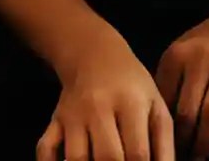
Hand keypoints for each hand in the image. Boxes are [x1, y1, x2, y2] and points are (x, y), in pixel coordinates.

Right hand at [38, 24, 174, 160]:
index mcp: (131, 104)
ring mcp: (73, 116)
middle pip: (106, 157)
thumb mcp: (156, 105)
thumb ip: (163, 141)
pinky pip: (45, 151)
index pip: (137, 152)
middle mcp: (99, 109)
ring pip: (75, 158)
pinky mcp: (53, 122)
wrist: (95, 57)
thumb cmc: (133, 86)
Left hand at [155, 14, 208, 159]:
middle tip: (186, 156)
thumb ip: (169, 84)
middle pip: (188, 110)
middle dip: (186, 140)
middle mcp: (200, 58)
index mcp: (176, 57)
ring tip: (204, 153)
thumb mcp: (179, 57)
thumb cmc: (203, 47)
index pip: (165, 101)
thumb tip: (157, 126)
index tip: (165, 146)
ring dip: (208, 138)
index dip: (164, 128)